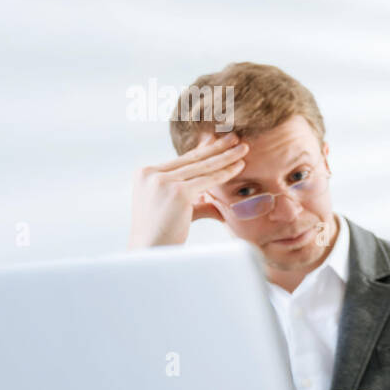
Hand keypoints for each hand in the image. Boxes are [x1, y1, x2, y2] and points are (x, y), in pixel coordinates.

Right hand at [128, 132, 248, 247]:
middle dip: (217, 147)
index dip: (203, 151)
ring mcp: (162, 181)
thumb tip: (215, 202)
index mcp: (145, 174)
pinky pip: (207, 180)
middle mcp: (151, 173)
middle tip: (235, 137)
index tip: (219, 143)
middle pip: (192, 159)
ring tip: (243, 148)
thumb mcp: (177, 210)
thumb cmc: (163, 235)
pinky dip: (225, 173)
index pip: (181, 160)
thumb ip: (194, 202)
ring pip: (202, 167)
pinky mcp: (177, 191)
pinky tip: (239, 166)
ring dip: (226, 157)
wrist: (150, 252)